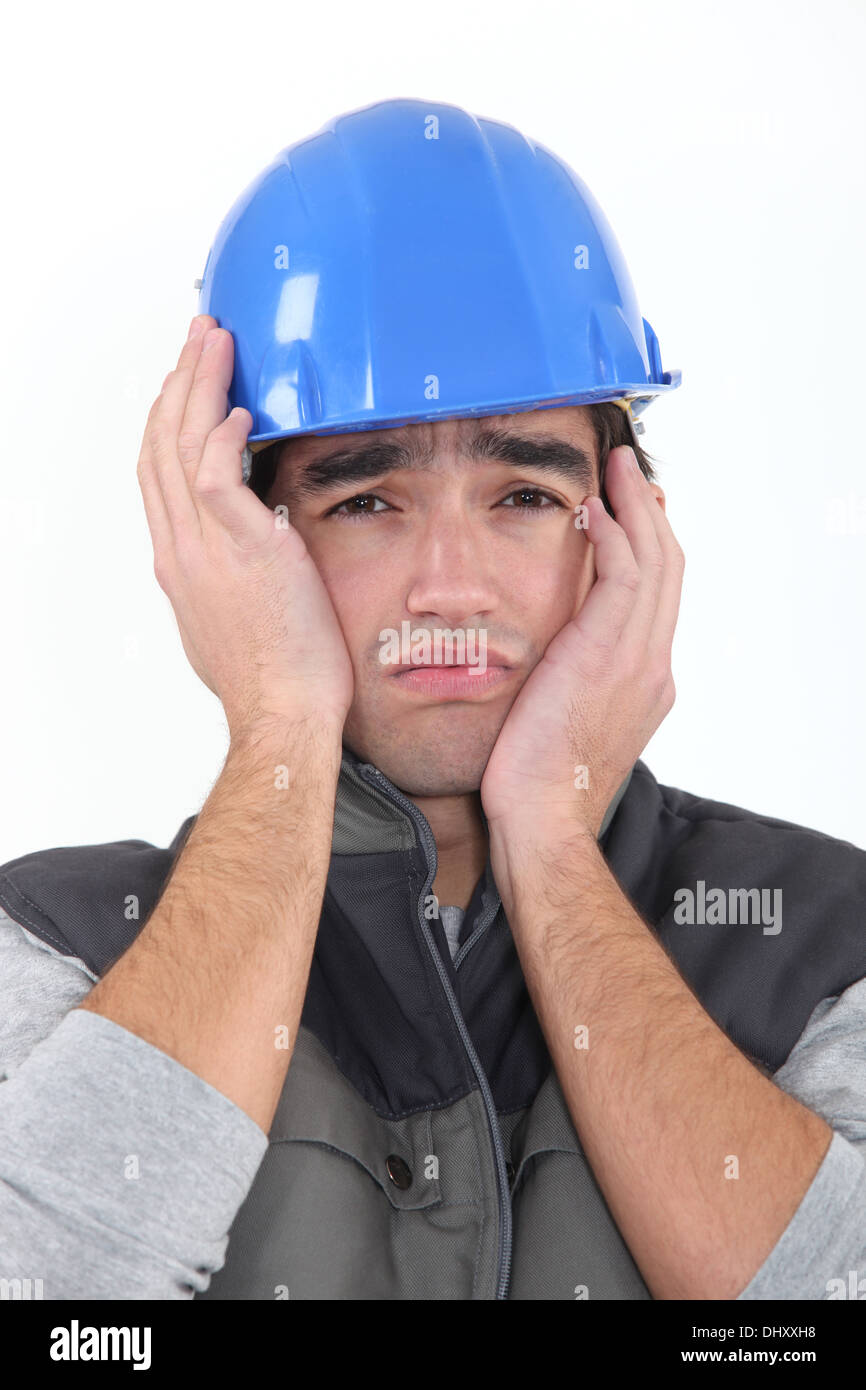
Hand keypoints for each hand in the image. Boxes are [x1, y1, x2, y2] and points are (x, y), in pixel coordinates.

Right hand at [136, 316, 354, 740]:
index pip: (158, 472)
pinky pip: (215, 474)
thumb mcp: (235, 619)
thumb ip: (229, 576)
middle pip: (159, 445)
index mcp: (179, 563)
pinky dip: (222, 433)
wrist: (282, 714)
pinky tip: (241, 407)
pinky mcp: (243, 549)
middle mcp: (182, 549)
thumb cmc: (272, 679)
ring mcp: (206, 548)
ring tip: (215, 343)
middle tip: (198, 339)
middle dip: (178, 383)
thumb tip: (242, 554)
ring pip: (181, 445)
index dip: (168, 419)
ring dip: (198, 385)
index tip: (186, 384)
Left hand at [480, 446, 684, 841]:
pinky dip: (613, 536)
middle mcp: (652, 666)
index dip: (648, 548)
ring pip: (653, 563)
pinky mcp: (608, 654)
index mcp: (645, 682)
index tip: (630, 514)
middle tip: (628, 474)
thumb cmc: (536, 785)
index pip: (656, 598)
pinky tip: (592, 510)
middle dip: (649, 514)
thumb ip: (569, 682)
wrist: (543, 819)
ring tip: (614, 471)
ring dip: (635, 508)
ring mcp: (638, 660)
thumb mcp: (562, 722)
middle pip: (667, 570)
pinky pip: (624, 577)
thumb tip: (547, 659)